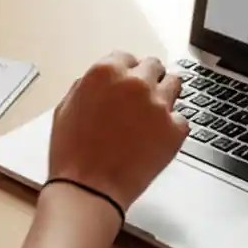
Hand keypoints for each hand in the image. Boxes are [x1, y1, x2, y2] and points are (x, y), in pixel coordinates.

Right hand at [49, 52, 188, 210]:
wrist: (89, 190)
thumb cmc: (73, 155)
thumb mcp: (65, 108)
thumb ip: (87, 85)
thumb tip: (101, 79)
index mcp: (106, 71)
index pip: (127, 57)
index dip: (126, 71)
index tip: (127, 81)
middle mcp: (135, 82)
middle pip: (154, 66)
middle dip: (148, 79)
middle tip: (141, 98)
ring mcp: (159, 105)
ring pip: (175, 84)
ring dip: (165, 95)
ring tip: (153, 115)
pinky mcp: (175, 129)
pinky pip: (181, 119)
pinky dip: (171, 127)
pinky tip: (155, 139)